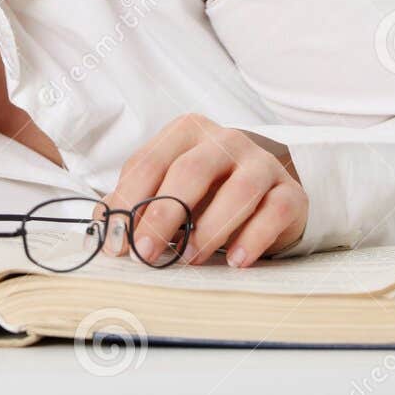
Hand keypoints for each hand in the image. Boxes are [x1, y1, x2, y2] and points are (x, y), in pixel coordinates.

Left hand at [103, 114, 307, 266]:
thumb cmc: (206, 192)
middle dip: (163, 215)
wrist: (265, 193)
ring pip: (238, 191)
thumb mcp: (167, 188)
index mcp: (186, 132)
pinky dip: (253, 239)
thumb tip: (104, 228)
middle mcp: (225, 139)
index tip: (116, 243)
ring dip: (209, 230)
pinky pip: (274, 212)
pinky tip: (235, 262)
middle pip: (191, 171)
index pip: (149, 162)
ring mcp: (261, 163)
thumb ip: (135, 202)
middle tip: (146, 253)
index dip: (127, 203)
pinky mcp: (290, 192)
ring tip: (190, 260)